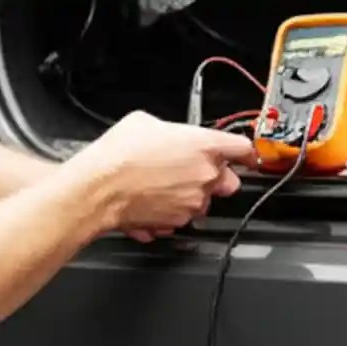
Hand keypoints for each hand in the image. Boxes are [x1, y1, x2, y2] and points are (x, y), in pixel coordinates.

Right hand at [70, 111, 255, 239]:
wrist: (98, 188)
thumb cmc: (118, 155)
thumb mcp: (145, 123)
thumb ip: (173, 131)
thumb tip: (173, 135)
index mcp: (204, 146)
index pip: (243, 148)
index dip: (247, 152)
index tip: (248, 157)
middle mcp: (205, 176)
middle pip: (229, 180)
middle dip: (215, 176)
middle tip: (191, 170)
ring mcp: (194, 202)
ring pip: (204, 200)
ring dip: (190, 194)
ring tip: (161, 184)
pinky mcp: (179, 221)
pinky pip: (182, 216)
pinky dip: (171, 210)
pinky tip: (151, 199)